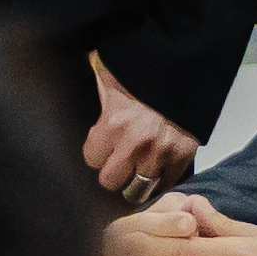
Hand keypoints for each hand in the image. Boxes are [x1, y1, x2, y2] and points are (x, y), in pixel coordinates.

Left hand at [81, 57, 198, 204]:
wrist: (188, 67)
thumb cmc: (147, 70)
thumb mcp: (110, 73)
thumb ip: (95, 89)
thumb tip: (68, 74)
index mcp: (113, 124)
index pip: (91, 159)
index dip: (96, 151)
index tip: (102, 145)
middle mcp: (135, 145)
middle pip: (111, 181)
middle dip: (113, 170)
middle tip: (118, 159)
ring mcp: (161, 154)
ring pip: (140, 189)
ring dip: (138, 178)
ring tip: (138, 167)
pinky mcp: (183, 156)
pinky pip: (167, 182)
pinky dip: (163, 176)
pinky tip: (159, 164)